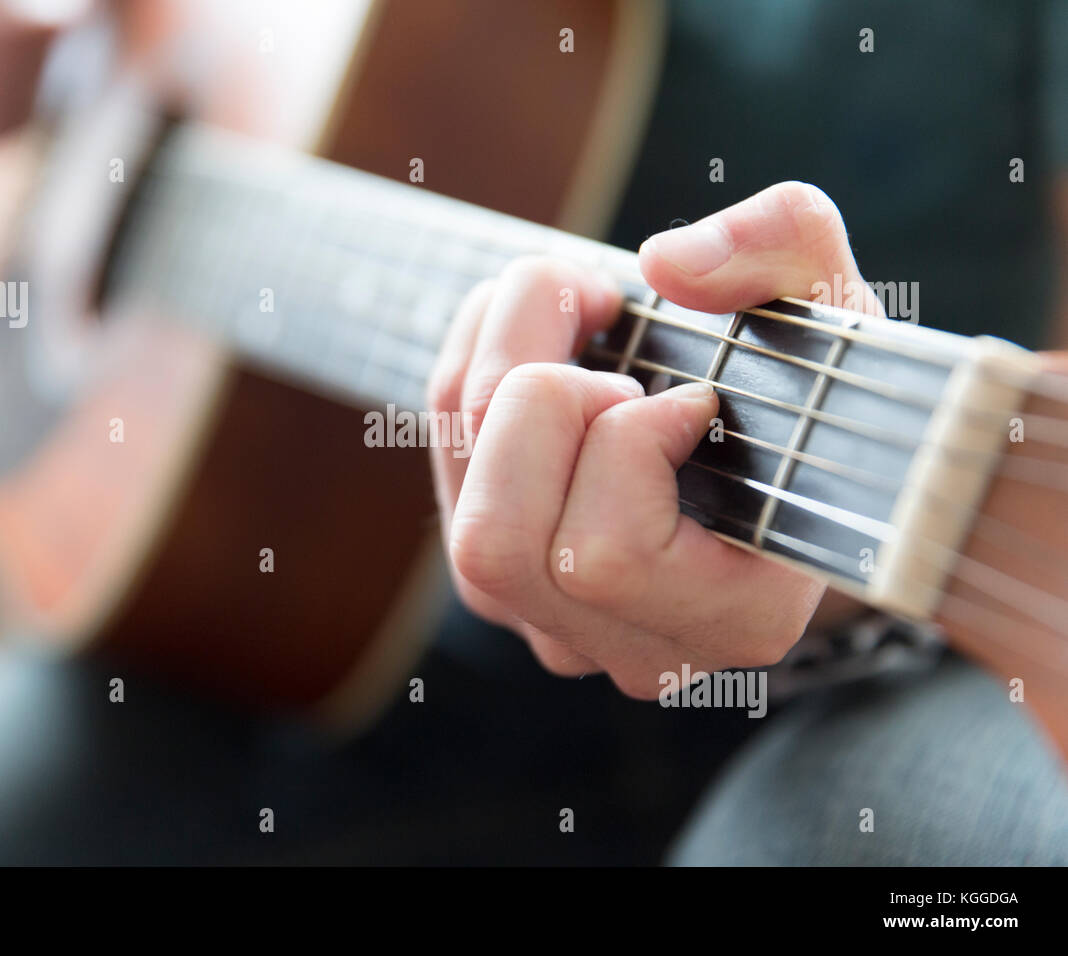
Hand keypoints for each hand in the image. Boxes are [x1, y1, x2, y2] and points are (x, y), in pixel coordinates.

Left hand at [427, 182, 882, 695]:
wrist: (782, 451)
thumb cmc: (810, 389)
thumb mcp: (830, 302)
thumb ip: (782, 247)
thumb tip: (664, 264)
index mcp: (734, 618)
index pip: (607, 557)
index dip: (631, 437)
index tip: (696, 392)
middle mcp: (633, 649)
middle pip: (498, 544)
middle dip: (539, 407)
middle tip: (613, 352)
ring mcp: (556, 626)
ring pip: (461, 517)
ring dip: (495, 373)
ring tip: (578, 320)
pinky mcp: (504, 587)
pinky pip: (447, 474)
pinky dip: (471, 375)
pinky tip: (544, 340)